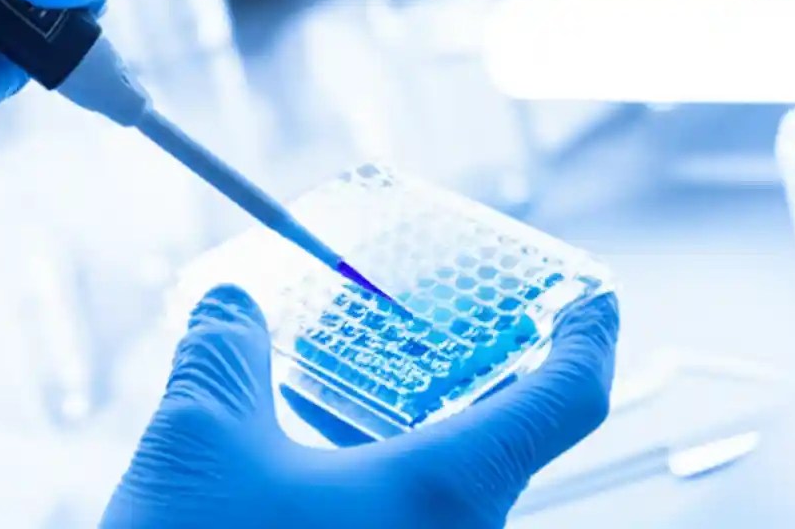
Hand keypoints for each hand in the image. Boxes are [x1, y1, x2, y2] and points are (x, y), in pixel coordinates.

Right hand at [103, 286, 618, 528]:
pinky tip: (322, 467)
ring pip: (459, 496)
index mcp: (447, 492)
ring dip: (426, 436)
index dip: (591, 336)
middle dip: (485, 381)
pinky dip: (392, 486)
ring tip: (368, 386)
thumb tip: (232, 306)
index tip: (594, 299)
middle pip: (513, 447)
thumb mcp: (200, 447)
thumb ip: (223, 359)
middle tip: (451, 329)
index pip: (568, 399)